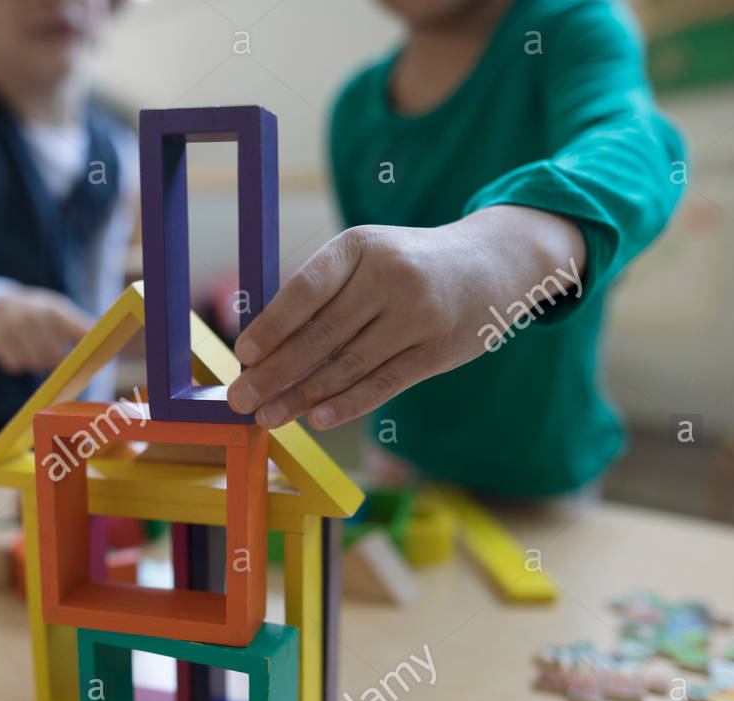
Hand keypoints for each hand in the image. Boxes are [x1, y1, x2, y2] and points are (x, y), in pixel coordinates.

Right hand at [0, 288, 92, 373]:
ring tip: (30, 349)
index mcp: (54, 310)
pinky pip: (14, 366)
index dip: (87, 352)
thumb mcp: (57, 311)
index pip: (82, 334)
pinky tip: (14, 350)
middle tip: (49, 354)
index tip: (88, 362)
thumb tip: (104, 345)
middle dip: (54, 361)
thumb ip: (79, 327)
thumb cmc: (35, 314)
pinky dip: (16, 364)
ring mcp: (12, 327)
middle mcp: (34, 316)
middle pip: (55, 357)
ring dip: (35, 363)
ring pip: (34, 364)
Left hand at [225, 206, 585, 428]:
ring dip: (302, 397)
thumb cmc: (406, 265)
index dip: (273, 325)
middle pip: (322, 335)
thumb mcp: (366, 255)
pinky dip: (347, 404)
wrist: (491, 264)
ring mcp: (417, 316)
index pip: (307, 289)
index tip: (243, 354)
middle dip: (275, 373)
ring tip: (268, 417)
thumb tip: (260, 346)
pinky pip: (383, 383)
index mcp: (360, 246)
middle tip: (241, 400)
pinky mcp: (437, 351)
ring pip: (348, 366)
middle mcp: (390, 277)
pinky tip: (316, 419)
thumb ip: (320, 291)